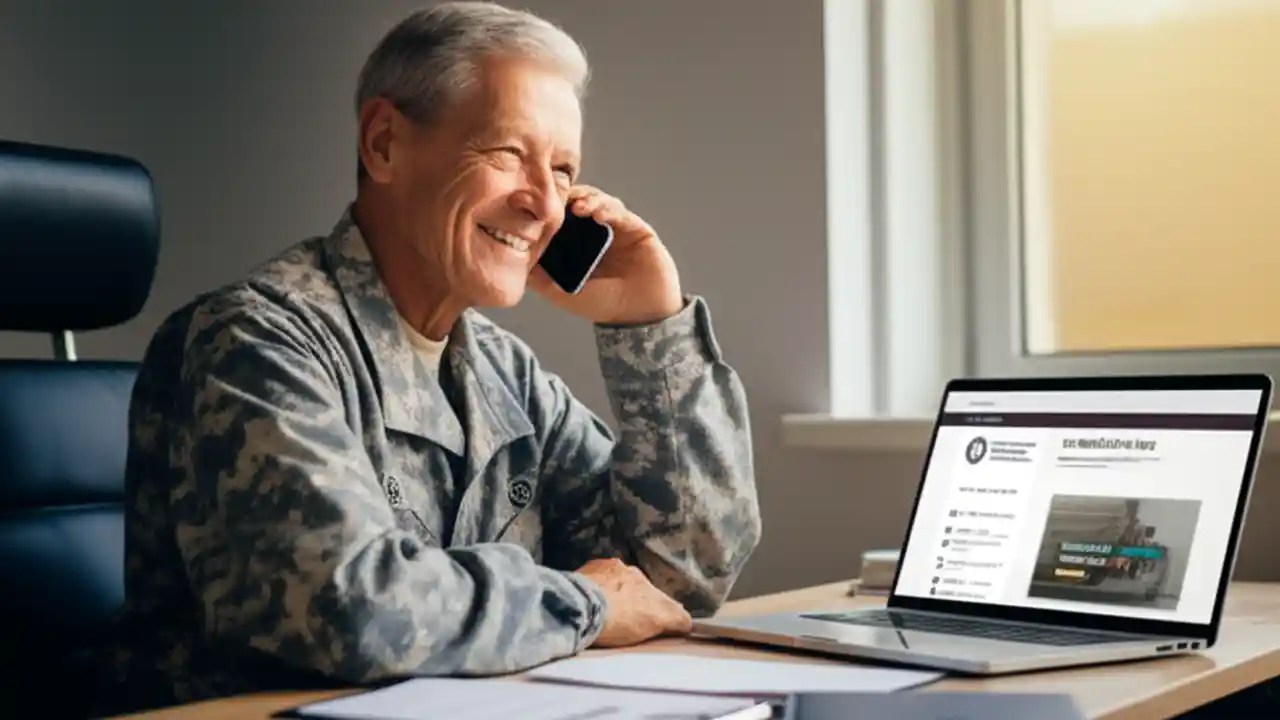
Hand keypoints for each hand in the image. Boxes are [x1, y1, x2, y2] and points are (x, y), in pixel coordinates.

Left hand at [530, 185, 683, 324]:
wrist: (639, 314)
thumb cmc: (604, 304)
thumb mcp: (562, 293)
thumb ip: (539, 277)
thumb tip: (512, 260)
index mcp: (576, 243)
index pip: (559, 216)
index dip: (548, 208)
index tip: (532, 204)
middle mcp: (595, 232)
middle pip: (577, 202)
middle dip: (566, 197)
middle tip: (554, 198)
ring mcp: (615, 227)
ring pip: (598, 201)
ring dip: (587, 199)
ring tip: (577, 207)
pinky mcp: (635, 227)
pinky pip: (620, 212)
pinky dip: (607, 209)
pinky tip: (597, 215)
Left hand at [576, 558, 692, 646]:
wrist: (578, 609)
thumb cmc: (620, 616)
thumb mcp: (657, 620)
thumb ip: (675, 617)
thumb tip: (687, 620)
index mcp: (641, 576)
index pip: (652, 593)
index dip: (652, 609)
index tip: (646, 623)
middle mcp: (620, 567)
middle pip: (629, 586)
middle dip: (628, 600)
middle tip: (622, 621)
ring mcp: (595, 569)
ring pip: (606, 584)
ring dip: (606, 596)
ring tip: (599, 616)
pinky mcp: (574, 577)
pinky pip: (585, 587)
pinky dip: (587, 596)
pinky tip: (583, 610)